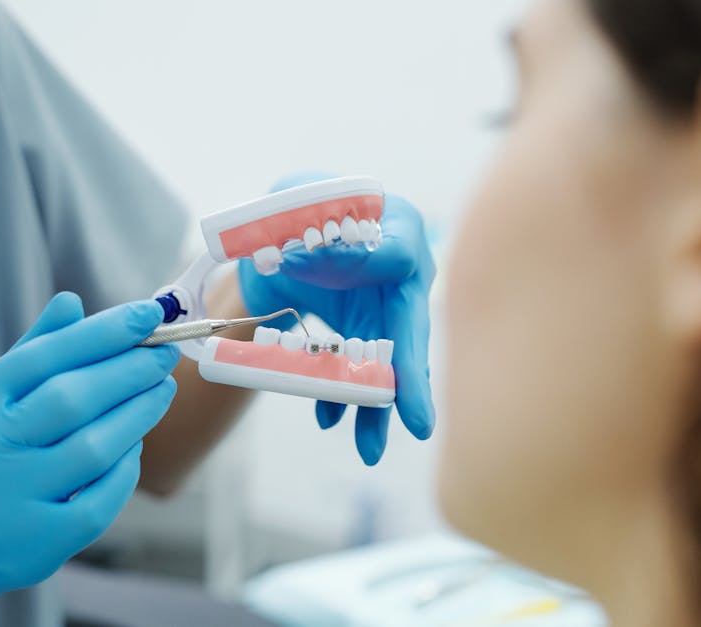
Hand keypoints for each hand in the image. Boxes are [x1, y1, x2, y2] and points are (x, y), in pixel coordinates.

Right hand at [0, 293, 178, 625]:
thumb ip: (23, 355)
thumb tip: (73, 304)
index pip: (44, 357)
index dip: (101, 332)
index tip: (148, 314)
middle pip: (72, 399)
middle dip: (129, 370)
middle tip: (165, 352)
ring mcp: (8, 502)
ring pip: (92, 450)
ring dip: (137, 415)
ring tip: (161, 391)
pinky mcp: (33, 545)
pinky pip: (97, 503)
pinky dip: (124, 471)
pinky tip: (134, 447)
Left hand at [238, 173, 435, 464]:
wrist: (282, 233)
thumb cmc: (299, 205)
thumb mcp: (295, 198)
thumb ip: (299, 215)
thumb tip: (298, 257)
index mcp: (398, 227)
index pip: (397, 253)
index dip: (365, 270)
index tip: (316, 268)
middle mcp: (403, 276)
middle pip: (409, 330)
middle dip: (409, 381)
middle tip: (418, 425)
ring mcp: (384, 311)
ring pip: (386, 365)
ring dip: (374, 408)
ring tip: (369, 451)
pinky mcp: (360, 335)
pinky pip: (355, 372)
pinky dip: (339, 397)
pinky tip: (327, 418)